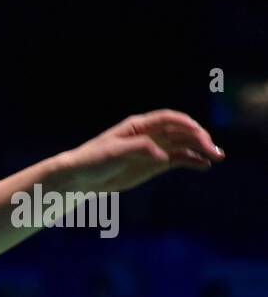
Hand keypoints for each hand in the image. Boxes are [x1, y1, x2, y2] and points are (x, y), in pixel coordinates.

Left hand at [57, 109, 224, 193]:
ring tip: (217, 157)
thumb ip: (139, 150)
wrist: (80, 177)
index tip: (199, 132)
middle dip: (200, 138)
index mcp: (139, 126)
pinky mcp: (154, 165)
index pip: (169, 119)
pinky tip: (204, 165)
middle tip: (214, 150)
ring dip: (201, 149)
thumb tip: (163, 156)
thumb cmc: (93, 160)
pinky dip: (192, 161)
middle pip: (181, 131)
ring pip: (183, 145)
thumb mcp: (114, 152)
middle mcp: (151, 134)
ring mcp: (154, 149)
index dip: (186, 123)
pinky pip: (178, 160)